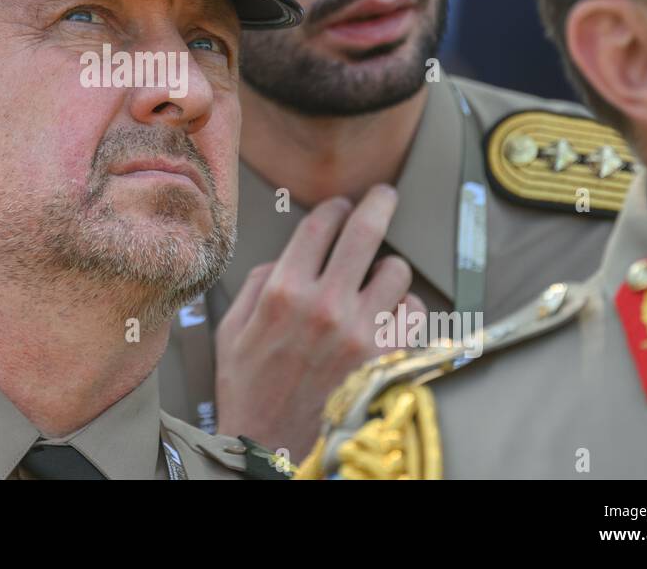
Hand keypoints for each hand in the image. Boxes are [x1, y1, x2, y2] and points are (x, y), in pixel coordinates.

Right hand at [213, 186, 426, 458]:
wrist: (271, 450)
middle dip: (378, 204)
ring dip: (388, 271)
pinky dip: (405, 310)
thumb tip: (288, 258)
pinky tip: (388, 317)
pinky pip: (415, 313)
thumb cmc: (249, 393)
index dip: (334, 208)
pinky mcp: (387, 358)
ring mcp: (360, 333)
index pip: (319, 226)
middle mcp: (324, 306)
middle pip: (366, 232)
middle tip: (384, 196)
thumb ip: (258, 284)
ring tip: (378, 281)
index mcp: (282, 293)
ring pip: (396, 271)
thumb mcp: (231, 330)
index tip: (340, 206)